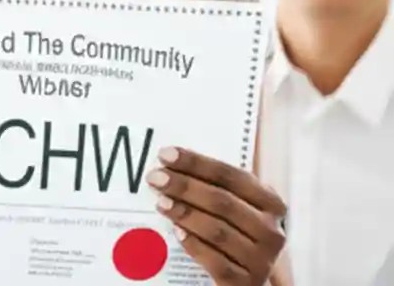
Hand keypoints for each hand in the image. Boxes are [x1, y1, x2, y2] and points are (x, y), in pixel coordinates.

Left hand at [149, 146, 285, 284]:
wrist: (251, 280)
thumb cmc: (238, 235)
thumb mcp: (236, 208)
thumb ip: (215, 188)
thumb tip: (172, 164)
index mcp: (271, 204)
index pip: (231, 176)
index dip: (197, 163)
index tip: (166, 154)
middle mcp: (271, 231)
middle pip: (223, 202)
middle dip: (185, 186)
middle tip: (155, 177)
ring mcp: (261, 260)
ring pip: (218, 231)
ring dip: (185, 214)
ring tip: (161, 202)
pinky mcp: (246, 284)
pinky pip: (217, 262)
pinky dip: (195, 245)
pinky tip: (177, 233)